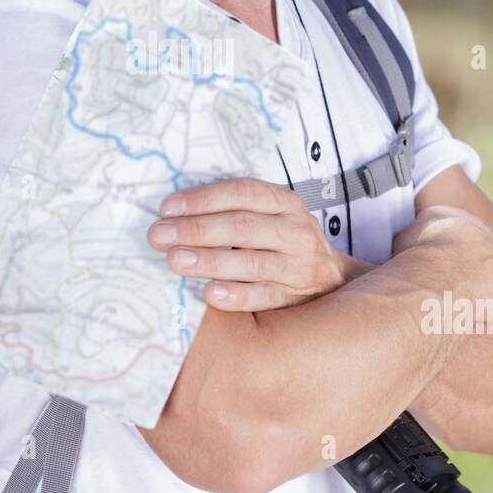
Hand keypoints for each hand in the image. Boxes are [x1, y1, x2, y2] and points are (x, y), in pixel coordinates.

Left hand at [146, 176, 357, 311]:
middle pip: (243, 226)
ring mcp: (298, 267)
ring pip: (252, 263)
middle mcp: (295, 231)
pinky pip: (264, 297)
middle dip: (196, 230)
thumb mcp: (271, 216)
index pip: (242, 193)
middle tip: (159, 236)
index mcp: (285, 203)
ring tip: (175, 260)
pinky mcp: (295, 298)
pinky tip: (210, 293)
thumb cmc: (284, 242)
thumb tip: (175, 213)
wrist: (332, 279)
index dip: (203, 199)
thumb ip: (234, 211)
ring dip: (210, 261)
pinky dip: (237, 296)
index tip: (168, 208)